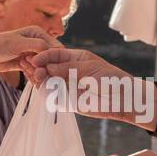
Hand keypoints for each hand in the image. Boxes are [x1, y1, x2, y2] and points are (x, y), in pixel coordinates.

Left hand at [0, 26, 60, 71]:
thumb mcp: (19, 43)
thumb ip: (36, 46)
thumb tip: (54, 51)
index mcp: (38, 34)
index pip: (55, 47)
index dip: (54, 58)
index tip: (48, 67)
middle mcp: (37, 43)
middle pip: (51, 58)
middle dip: (47, 67)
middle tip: (40, 74)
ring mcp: (32, 55)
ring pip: (43, 66)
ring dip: (40, 73)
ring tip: (35, 77)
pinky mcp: (25, 64)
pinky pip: (35, 72)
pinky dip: (35, 77)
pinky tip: (33, 81)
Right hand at [21, 48, 156, 129]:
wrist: (123, 100)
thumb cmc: (112, 79)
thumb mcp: (90, 69)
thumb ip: (69, 68)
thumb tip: (48, 67)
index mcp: (75, 59)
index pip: (55, 54)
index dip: (44, 56)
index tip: (35, 59)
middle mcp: (68, 71)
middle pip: (47, 67)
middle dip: (39, 68)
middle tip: (34, 70)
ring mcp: (66, 85)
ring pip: (47, 81)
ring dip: (38, 79)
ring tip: (33, 78)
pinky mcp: (66, 100)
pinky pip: (51, 96)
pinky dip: (43, 93)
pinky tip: (38, 89)